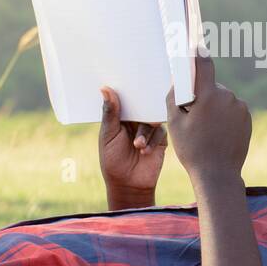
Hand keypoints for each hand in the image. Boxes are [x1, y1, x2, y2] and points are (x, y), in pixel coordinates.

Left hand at [98, 86, 165, 208]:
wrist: (129, 184)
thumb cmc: (113, 160)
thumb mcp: (108, 135)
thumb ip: (110, 113)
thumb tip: (105, 89)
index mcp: (121, 117)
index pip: (126, 99)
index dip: (127, 92)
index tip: (129, 82)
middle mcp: (136, 120)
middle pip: (142, 106)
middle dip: (141, 110)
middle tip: (138, 115)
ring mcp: (149, 129)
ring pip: (152, 119)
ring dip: (145, 132)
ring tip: (138, 145)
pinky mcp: (161, 138)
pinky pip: (161, 131)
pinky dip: (153, 140)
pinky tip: (145, 151)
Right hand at [166, 55, 250, 183]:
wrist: (218, 174)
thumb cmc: (192, 149)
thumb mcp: (175, 123)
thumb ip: (174, 97)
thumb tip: (178, 81)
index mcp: (208, 95)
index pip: (204, 64)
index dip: (198, 53)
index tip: (195, 43)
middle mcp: (227, 97)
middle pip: (211, 86)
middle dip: (201, 95)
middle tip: (192, 115)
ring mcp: (240, 108)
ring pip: (221, 99)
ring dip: (213, 107)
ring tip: (206, 130)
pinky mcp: (247, 118)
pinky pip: (231, 110)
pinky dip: (224, 116)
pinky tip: (217, 133)